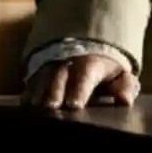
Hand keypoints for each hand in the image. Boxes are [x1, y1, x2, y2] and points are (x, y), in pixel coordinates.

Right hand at [21, 54, 139, 108]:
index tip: (74, 105)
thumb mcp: (120, 74)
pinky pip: (30, 80)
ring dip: (37, 92)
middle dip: (54, 91)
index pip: (85, 76)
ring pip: (41, 77)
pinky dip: (27, 92)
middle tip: (51, 107)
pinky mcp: (37, 70)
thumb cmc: (104, 68)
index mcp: (91, 63)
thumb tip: (125, 100)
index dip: (79, 90)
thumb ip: (125, 86)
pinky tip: (25, 105)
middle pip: (59, 77)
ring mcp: (50, 65)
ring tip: (34, 108)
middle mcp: (67, 62)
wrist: (86, 44)